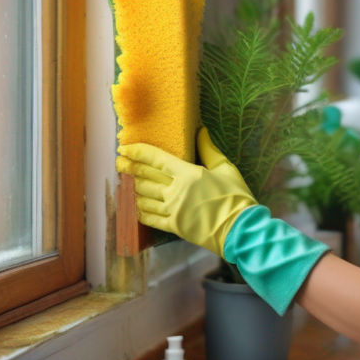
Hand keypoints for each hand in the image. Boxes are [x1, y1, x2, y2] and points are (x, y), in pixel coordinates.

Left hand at [115, 128, 256, 255]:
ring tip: (128, 182)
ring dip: (134, 188)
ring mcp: (172, 211)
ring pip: (144, 197)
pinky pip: (150, 218)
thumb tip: (200, 131)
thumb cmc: (235, 196)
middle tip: (119, 162)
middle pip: (146, 177)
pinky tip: (136, 206)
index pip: (157, 159)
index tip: (125, 148)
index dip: (139, 152)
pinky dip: (141, 211)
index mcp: (188, 174)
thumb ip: (209, 150)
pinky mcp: (173, 227)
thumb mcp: (226, 168)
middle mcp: (175, 191)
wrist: (240, 228)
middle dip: (130, 167)